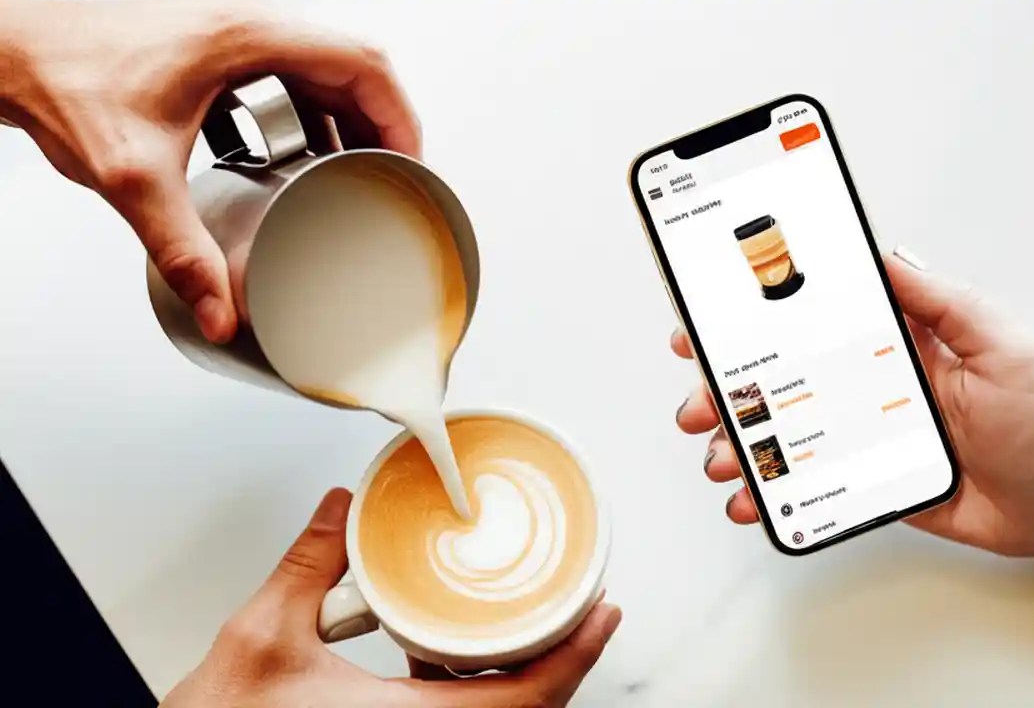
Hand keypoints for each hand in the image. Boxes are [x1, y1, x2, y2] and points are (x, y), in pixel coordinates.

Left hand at [0, 0, 420, 342]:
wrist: (14, 54)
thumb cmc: (64, 82)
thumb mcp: (133, 179)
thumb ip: (183, 252)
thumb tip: (220, 311)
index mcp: (248, 36)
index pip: (363, 63)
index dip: (400, 115)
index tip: (412, 163)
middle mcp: (250, 22)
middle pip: (354, 66)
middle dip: (382, 126)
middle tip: (392, 179)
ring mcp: (236, 30)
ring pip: (325, 68)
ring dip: (348, 120)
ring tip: (355, 174)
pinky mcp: (220, 45)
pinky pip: (292, 73)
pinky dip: (311, 114)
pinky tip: (301, 156)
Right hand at [162, 489, 621, 707]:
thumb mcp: (264, 633)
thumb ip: (309, 565)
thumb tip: (338, 509)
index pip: (526, 700)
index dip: (577, 656)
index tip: (604, 615)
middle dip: (561, 659)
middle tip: (585, 609)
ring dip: (522, 675)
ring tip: (534, 622)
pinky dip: (478, 689)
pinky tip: (454, 656)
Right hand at [673, 247, 1033, 556]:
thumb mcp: (1003, 343)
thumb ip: (943, 302)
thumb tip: (888, 257)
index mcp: (898, 340)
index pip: (815, 314)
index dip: (759, 312)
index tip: (712, 314)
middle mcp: (869, 383)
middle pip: (779, 375)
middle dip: (726, 384)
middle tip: (702, 398)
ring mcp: (860, 434)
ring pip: (780, 431)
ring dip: (737, 441)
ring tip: (722, 455)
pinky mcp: (862, 480)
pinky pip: (803, 484)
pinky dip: (768, 492)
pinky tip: (750, 496)